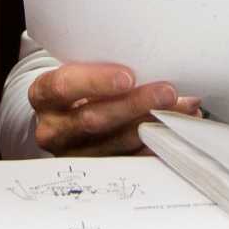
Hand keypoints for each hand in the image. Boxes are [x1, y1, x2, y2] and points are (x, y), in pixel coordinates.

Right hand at [27, 62, 201, 155]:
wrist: (63, 119)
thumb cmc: (77, 87)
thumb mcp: (77, 70)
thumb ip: (102, 65)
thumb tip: (153, 58)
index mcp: (44, 96)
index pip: (63, 86)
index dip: (95, 81)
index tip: (128, 76)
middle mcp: (53, 129)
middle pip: (93, 119)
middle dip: (134, 104)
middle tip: (167, 92)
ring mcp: (74, 154)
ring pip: (115, 143)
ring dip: (153, 125)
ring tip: (184, 108)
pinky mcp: (96, 171)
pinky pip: (128, 161)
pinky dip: (156, 146)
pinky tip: (175, 131)